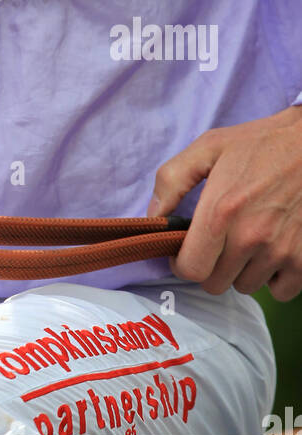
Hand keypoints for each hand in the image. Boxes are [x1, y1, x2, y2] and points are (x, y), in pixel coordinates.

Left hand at [146, 105, 301, 299]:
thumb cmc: (259, 144)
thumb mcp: (208, 147)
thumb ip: (172, 180)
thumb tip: (154, 217)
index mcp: (220, 211)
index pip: (191, 269)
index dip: (181, 264)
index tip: (185, 251)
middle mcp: (249, 236)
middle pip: (215, 283)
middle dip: (210, 266)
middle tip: (217, 242)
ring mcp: (279, 251)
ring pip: (246, 286)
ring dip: (242, 270)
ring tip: (247, 239)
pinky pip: (279, 291)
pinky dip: (273, 277)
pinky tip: (271, 250)